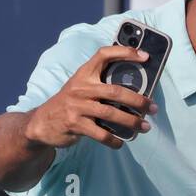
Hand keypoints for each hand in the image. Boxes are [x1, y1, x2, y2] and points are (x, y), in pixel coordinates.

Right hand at [25, 45, 157, 150]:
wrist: (42, 122)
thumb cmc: (70, 104)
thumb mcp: (81, 87)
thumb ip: (100, 85)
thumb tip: (134, 92)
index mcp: (84, 74)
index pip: (104, 55)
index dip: (125, 52)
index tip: (145, 56)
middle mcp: (81, 87)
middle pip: (115, 91)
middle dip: (138, 100)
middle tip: (152, 107)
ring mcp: (78, 106)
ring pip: (111, 113)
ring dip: (131, 121)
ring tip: (145, 127)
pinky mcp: (75, 124)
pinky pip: (101, 134)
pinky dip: (114, 140)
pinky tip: (121, 142)